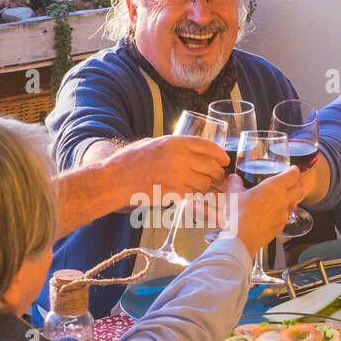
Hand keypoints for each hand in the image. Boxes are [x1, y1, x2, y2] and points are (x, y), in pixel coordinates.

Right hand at [109, 134, 228, 201]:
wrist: (116, 179)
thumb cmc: (131, 160)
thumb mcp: (155, 143)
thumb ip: (175, 146)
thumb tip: (194, 151)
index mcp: (175, 142)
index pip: (207, 147)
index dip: (220, 154)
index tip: (225, 160)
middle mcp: (179, 158)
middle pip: (211, 167)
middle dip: (218, 174)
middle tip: (219, 178)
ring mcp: (177, 177)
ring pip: (204, 184)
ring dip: (207, 188)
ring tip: (206, 188)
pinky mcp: (173, 194)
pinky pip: (193, 196)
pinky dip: (197, 197)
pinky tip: (195, 196)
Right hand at [217, 169, 303, 259]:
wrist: (241, 239)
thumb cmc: (238, 216)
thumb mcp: (233, 194)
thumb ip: (235, 182)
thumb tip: (234, 178)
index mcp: (274, 187)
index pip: (294, 174)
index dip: (294, 170)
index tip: (292, 169)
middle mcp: (283, 200)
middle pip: (299, 189)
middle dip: (297, 184)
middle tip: (291, 182)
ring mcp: (283, 215)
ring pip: (294, 204)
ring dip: (291, 199)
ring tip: (283, 197)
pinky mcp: (281, 227)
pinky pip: (285, 217)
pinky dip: (282, 213)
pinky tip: (272, 213)